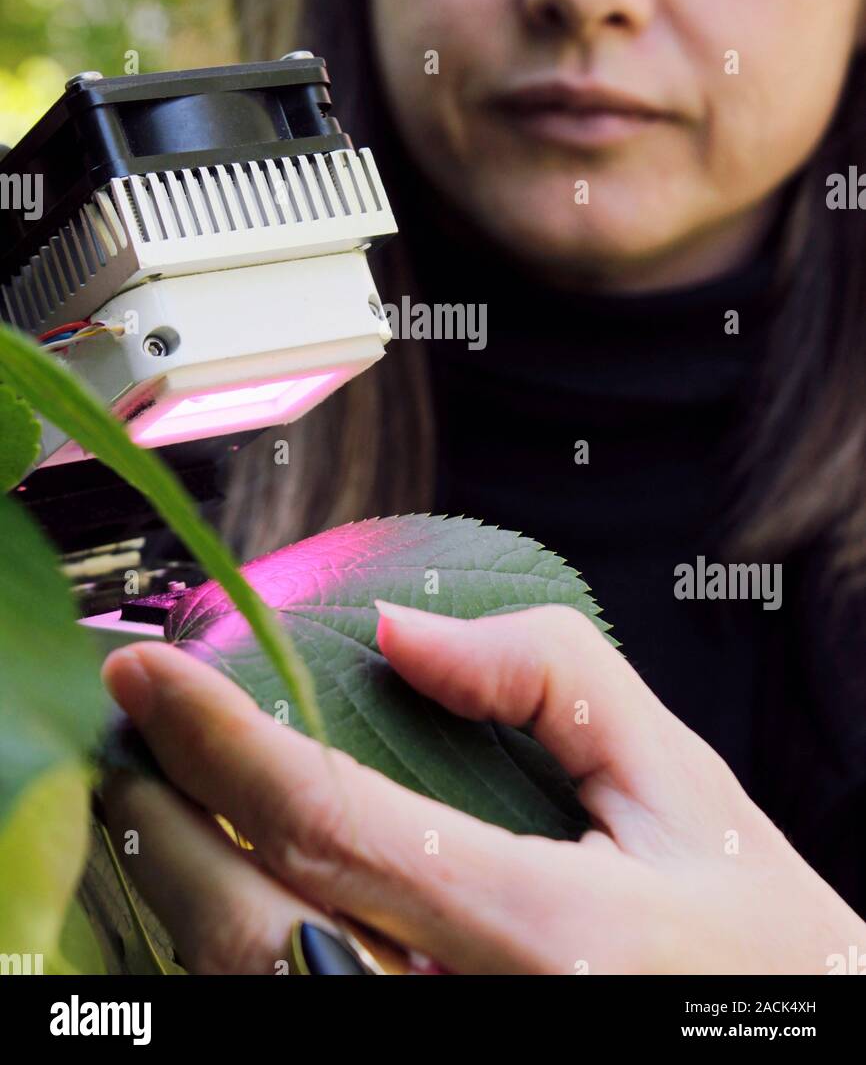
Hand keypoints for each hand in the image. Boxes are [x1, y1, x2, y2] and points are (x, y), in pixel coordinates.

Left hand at [99, 602, 865, 974]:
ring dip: (175, 879)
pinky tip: (222, 874)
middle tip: (125, 723)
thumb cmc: (753, 945)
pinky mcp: (417, 1055)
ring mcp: (427, 1047)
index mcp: (536, 940)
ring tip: (158, 785)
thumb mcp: (684, 786)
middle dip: (158, 817)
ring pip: (244, 984)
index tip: (145, 669)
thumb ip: (551, 682)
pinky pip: (287, 1003)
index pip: (325, 825)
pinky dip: (228, 939)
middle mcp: (458, 1015)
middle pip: (244, 927)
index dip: (217, 740)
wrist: (798, 1041)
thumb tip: (403, 636)